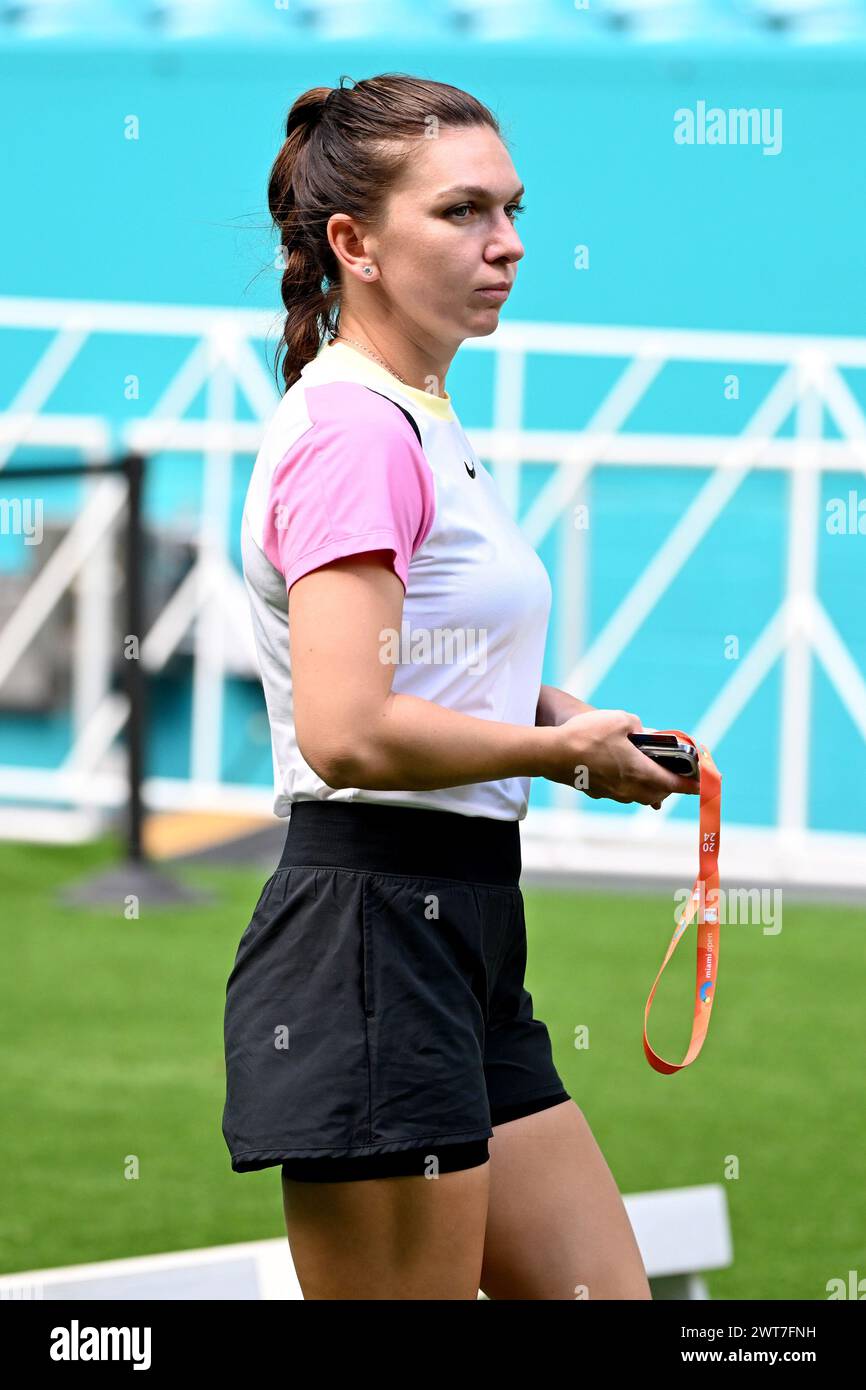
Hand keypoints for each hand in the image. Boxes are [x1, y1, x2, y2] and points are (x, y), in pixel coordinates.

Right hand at [549, 709, 700, 806]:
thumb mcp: (621, 719)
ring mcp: (611, 793)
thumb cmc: (587, 735)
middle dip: (669, 786)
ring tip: (650, 775)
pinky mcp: (595, 791)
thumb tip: (639, 732)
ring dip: (648, 786)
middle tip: (675, 775)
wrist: (552, 753)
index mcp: (641, 773)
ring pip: (637, 794)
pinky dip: (627, 784)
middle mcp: (629, 788)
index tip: (705, 787)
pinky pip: (619, 791)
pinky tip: (620, 772)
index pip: (675, 784)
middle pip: (657, 794)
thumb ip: (637, 726)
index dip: (692, 785)